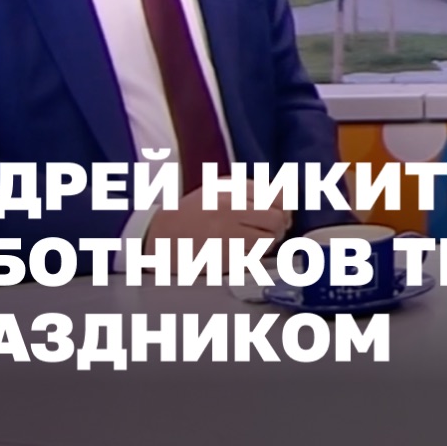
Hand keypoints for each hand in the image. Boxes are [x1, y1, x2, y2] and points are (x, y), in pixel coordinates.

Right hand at [146, 181, 289, 250]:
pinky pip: (253, 258)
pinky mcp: (222, 256)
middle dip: (279, 227)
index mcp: (231, 188)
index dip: (286, 207)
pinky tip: (240, 252)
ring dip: (267, 243)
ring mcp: (226, 233)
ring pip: (268, 240)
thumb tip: (288, 200)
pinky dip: (253, 257)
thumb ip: (252, 190)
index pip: (278, 195)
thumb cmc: (192, 213)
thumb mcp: (219, 190)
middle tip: (271, 231)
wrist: (159, 236)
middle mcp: (229, 207)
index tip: (283, 212)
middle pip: (277, 218)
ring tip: (253, 241)